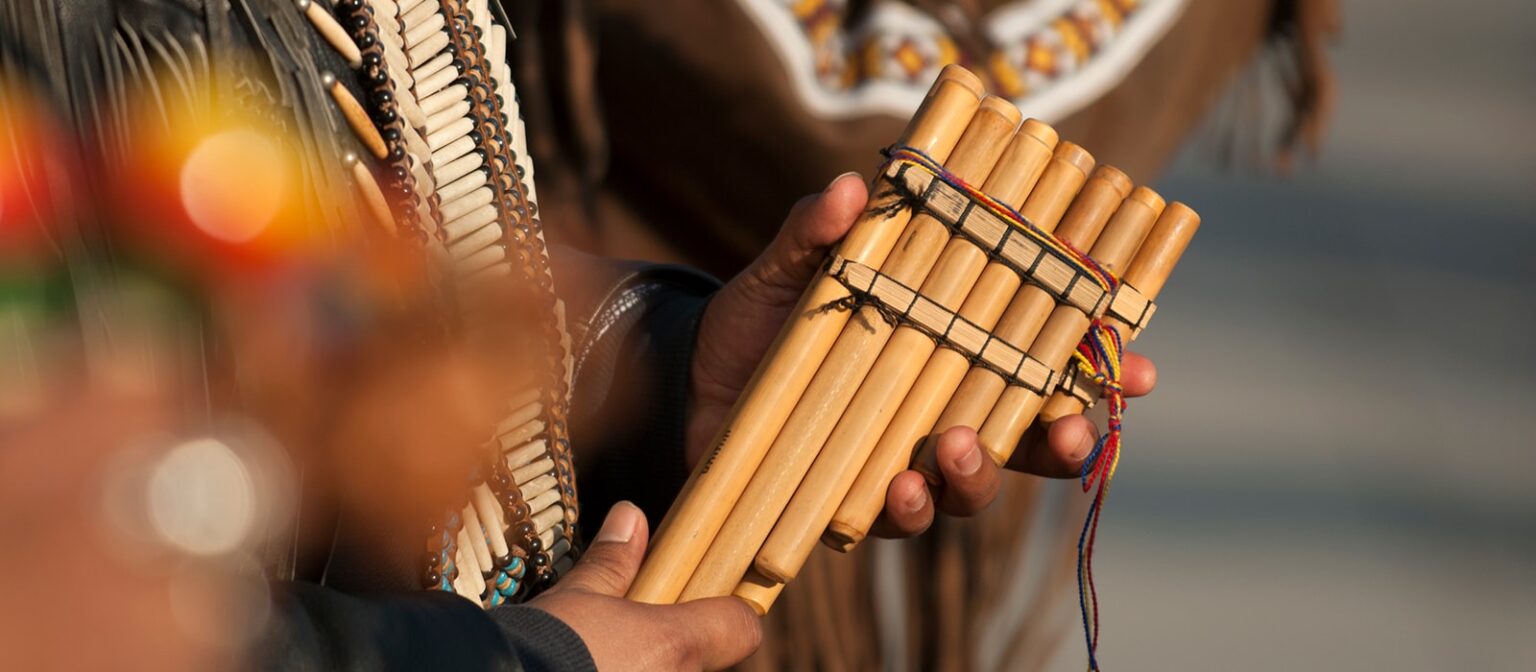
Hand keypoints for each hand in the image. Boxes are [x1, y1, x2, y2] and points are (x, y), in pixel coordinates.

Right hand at [531, 503, 761, 670]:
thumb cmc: (541, 647)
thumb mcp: (576, 597)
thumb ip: (613, 562)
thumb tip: (631, 517)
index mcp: (676, 644)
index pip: (742, 626)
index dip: (729, 608)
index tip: (705, 595)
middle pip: (703, 656)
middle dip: (677, 640)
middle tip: (637, 625)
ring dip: (651, 664)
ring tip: (606, 652)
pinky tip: (595, 668)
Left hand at [688, 173, 1159, 537]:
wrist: (685, 384)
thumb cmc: (756, 319)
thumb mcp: (786, 265)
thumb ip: (815, 229)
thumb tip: (849, 188)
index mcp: (946, 349)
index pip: (1041, 362)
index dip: (1098, 372)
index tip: (1143, 371)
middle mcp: (938, 411)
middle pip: (1027, 441)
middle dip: (1064, 444)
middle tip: (1069, 434)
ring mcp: (901, 461)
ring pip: (971, 488)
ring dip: (977, 475)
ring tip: (956, 448)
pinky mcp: (854, 502)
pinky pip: (898, 520)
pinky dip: (907, 507)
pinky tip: (899, 489)